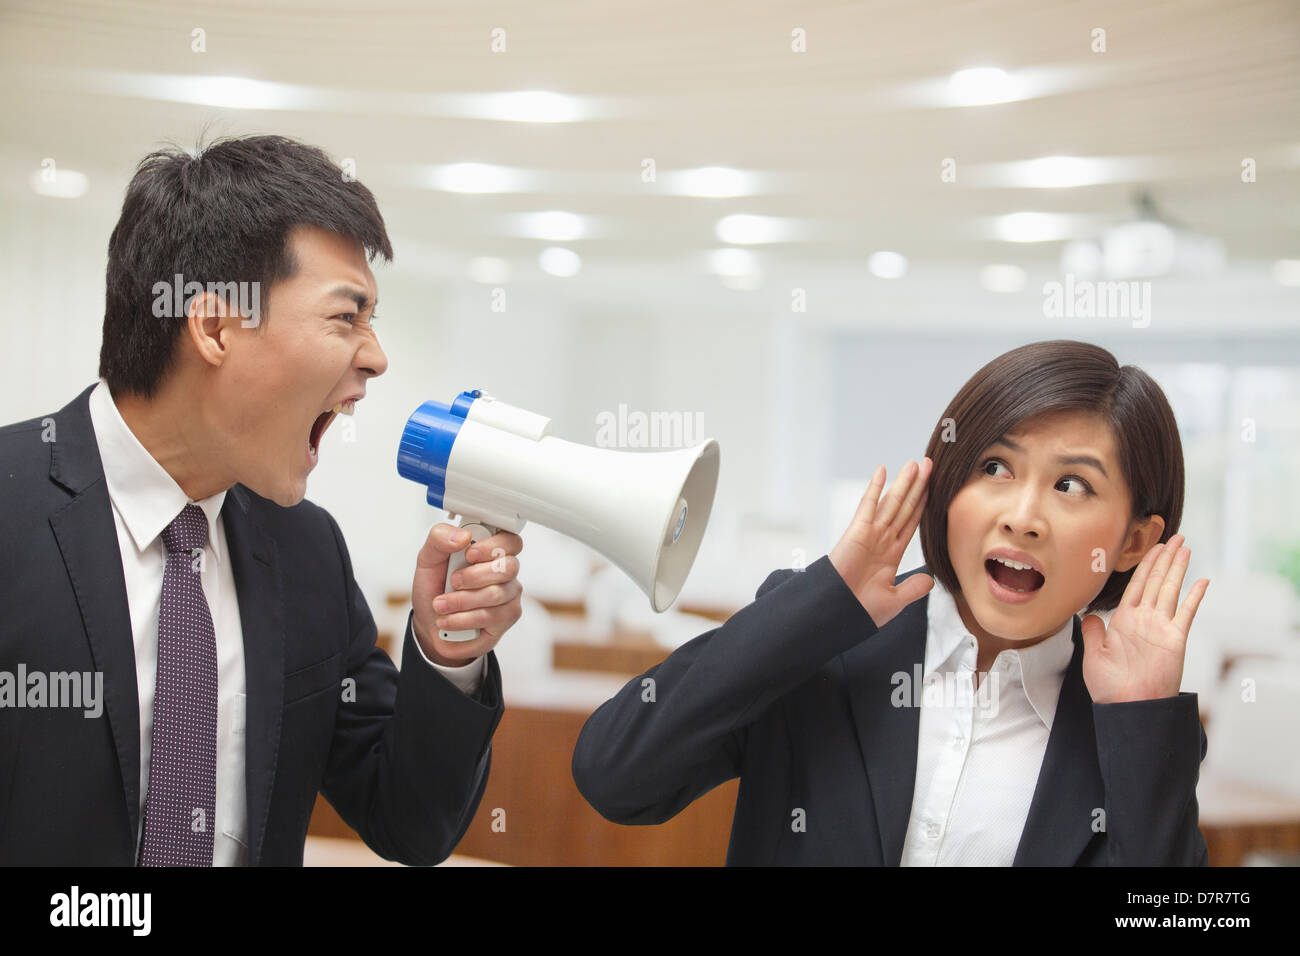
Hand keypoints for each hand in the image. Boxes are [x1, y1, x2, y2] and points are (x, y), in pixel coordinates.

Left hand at [410, 523, 523, 666]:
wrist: (430, 621)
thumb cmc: (436, 587)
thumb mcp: (428, 559)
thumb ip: (439, 539)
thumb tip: (462, 536)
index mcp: (490, 550)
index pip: (510, 540)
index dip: (492, 547)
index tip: (469, 554)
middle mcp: (504, 570)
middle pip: (507, 568)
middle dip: (473, 577)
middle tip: (453, 581)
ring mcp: (509, 594)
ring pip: (496, 595)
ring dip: (461, 601)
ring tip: (441, 604)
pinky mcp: (507, 617)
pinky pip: (490, 617)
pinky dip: (462, 619)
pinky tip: (449, 619)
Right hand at [828, 458, 934, 628]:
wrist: (839, 613)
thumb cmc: (861, 610)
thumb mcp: (894, 600)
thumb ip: (913, 588)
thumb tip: (930, 579)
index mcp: (892, 554)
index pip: (912, 523)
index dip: (923, 504)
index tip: (934, 488)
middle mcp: (882, 539)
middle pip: (905, 507)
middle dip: (918, 486)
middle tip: (929, 464)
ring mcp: (871, 534)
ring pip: (892, 502)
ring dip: (904, 482)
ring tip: (916, 463)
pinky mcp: (858, 531)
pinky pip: (869, 505)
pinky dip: (876, 488)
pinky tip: (883, 471)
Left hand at [1081, 534, 1208, 703]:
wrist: (1127, 707)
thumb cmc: (1110, 687)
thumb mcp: (1093, 655)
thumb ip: (1092, 632)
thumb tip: (1088, 615)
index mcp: (1124, 621)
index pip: (1136, 585)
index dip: (1144, 564)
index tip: (1152, 546)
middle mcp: (1144, 620)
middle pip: (1156, 581)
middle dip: (1164, 558)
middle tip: (1174, 536)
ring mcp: (1161, 628)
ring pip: (1170, 589)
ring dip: (1177, 568)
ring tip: (1185, 547)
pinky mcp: (1175, 639)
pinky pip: (1186, 612)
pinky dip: (1194, 596)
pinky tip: (1202, 581)